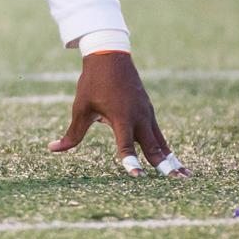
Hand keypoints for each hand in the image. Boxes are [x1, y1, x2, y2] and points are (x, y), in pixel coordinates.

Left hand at [50, 50, 186, 175]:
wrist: (111, 57)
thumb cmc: (93, 83)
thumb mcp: (81, 108)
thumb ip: (72, 134)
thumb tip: (53, 149)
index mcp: (121, 117)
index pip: (126, 145)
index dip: (130, 161)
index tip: (138, 176)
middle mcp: (138, 117)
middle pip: (153, 147)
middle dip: (165, 166)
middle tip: (178, 182)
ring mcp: (146, 114)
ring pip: (161, 142)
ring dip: (172, 160)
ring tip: (185, 177)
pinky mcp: (148, 112)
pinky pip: (159, 135)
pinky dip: (167, 149)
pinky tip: (174, 162)